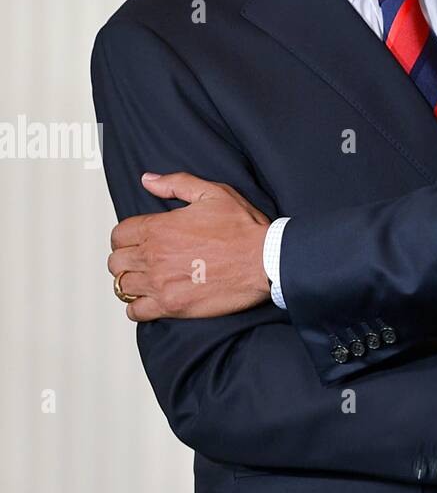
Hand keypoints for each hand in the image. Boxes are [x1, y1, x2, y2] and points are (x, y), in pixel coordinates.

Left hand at [107, 173, 270, 320]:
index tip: (139, 239)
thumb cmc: (243, 228)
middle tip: (144, 258)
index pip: (119, 234)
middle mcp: (153, 257)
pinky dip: (138, 306)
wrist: (264, 260)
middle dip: (127, 258)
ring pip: (122, 286)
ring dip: (132, 281)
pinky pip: (135, 311)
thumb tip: (149, 180)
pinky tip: (152, 297)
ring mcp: (160, 284)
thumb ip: (176, 184)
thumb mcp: (213, 193)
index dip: (127, 235)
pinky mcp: (170, 306)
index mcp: (159, 228)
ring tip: (148, 277)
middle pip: (116, 262)